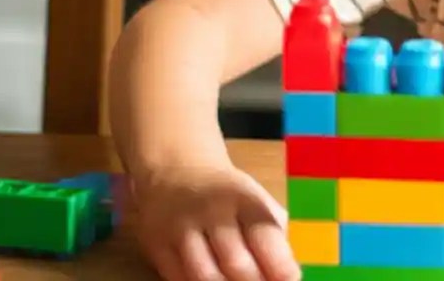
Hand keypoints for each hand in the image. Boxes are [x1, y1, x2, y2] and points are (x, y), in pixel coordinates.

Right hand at [130, 163, 299, 280]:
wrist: (177, 173)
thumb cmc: (228, 198)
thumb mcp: (258, 202)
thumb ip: (273, 235)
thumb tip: (286, 276)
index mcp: (245, 199)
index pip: (265, 235)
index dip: (281, 266)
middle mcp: (213, 211)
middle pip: (237, 263)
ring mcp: (181, 228)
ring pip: (205, 277)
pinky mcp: (157, 245)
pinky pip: (180, 279)